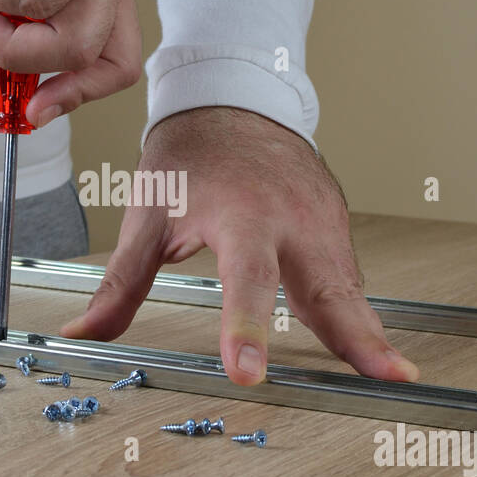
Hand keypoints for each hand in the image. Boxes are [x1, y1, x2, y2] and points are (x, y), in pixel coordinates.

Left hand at [61, 108, 419, 384]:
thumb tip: (82, 333)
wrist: (234, 100)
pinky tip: (366, 346)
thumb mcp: (148, 216)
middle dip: (360, 337)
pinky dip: (357, 313)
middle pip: (328, 288)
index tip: (247, 369)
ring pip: (349, 288)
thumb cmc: (190, 156)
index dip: (246, 325)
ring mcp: (323, 222)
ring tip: (393, 376)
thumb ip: (120, 284)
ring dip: (369, 334)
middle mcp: (292, 219)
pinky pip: (348, 278)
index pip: (246, 278)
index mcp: (241, 214)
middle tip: (389, 376)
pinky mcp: (336, 227)